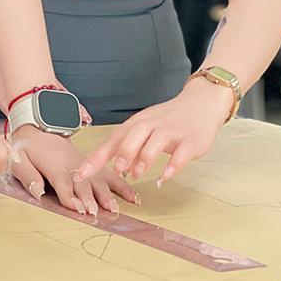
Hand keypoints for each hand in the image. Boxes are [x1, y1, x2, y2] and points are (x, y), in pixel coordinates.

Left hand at [8, 125, 137, 215]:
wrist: (38, 128)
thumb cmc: (28, 147)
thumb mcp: (18, 159)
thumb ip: (27, 176)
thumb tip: (37, 192)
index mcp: (54, 164)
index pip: (63, 182)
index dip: (70, 196)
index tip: (78, 209)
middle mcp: (72, 164)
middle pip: (83, 184)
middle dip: (90, 199)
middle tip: (96, 213)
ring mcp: (85, 164)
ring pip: (99, 180)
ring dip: (107, 195)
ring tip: (114, 209)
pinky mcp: (93, 164)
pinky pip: (108, 174)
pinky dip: (122, 186)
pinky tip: (133, 198)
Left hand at [74, 79, 232, 186]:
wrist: (200, 103)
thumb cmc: (168, 119)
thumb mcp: (145, 130)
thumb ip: (131, 149)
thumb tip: (119, 171)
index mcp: (136, 124)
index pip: (111, 141)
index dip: (95, 158)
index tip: (80, 174)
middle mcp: (151, 126)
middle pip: (131, 137)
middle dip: (122, 154)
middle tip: (116, 171)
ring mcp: (170, 133)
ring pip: (153, 144)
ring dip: (143, 160)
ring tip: (136, 175)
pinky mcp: (190, 141)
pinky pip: (180, 154)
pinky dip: (171, 166)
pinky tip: (164, 177)